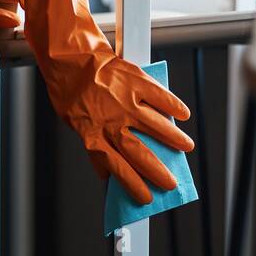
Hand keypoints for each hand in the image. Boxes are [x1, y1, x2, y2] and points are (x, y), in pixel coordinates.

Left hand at [20, 0, 193, 204]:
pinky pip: (159, 96)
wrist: (69, 57)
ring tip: (186, 147)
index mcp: (93, 135)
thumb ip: (92, 146)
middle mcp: (111, 121)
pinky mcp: (136, 82)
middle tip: (170, 183)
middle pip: (139, 153)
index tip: (145, 198)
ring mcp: (125, 101)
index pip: (116, 167)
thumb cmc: (68, 90)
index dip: (132, 185)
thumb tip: (104, 170)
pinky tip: (183, 115)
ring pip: (155, 126)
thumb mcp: (73, 124)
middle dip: (157, 171)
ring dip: (173, 139)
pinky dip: (173, 106)